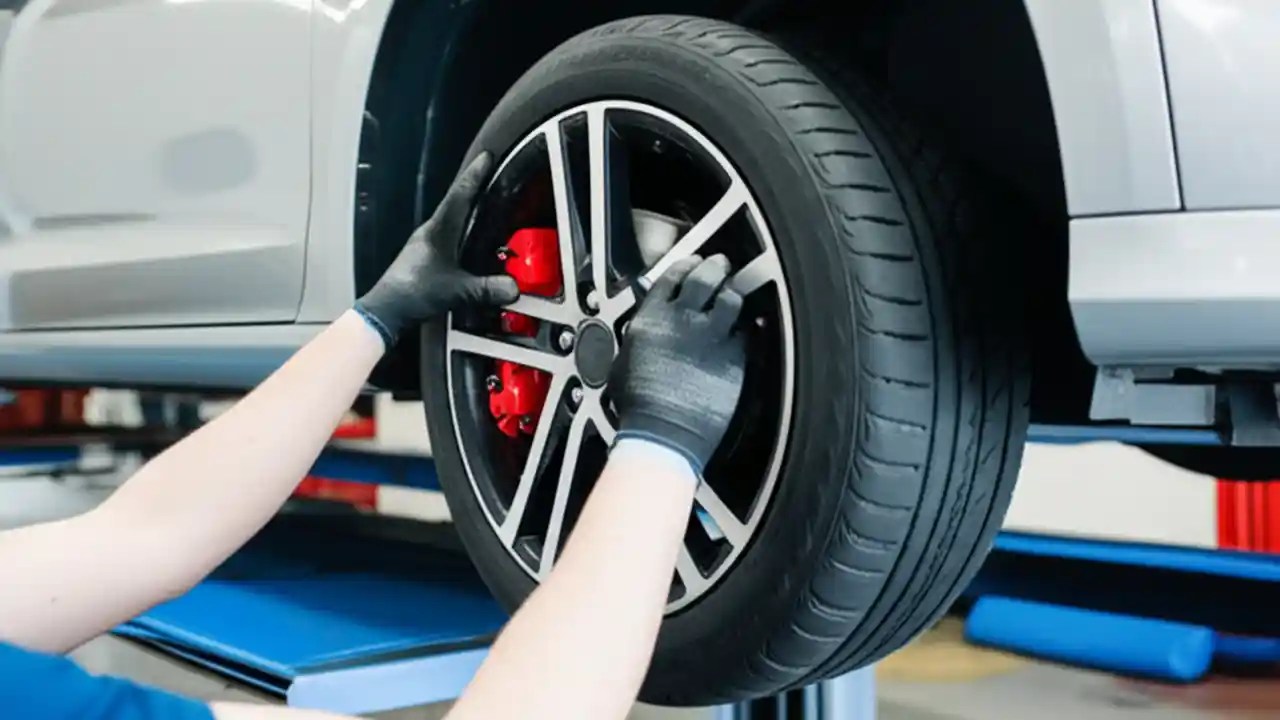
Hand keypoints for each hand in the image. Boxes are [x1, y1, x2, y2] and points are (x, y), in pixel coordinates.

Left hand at [354, 152, 519, 346]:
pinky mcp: (424, 259)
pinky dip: (462, 234)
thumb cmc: (413, 293)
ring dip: (467, 212)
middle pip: (455, 204)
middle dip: (473, 190)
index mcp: (438, 230)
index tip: (487, 157)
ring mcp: (425, 245)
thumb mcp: (456, 291)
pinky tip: (470, 245)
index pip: (460, 195)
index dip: (475, 175)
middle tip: (490, 178)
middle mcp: (430, 233)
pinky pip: (448, 238)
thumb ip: (486, 289)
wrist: (386, 310)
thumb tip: (513, 287)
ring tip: (484, 207)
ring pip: (451, 221)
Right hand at [608, 254, 746, 474]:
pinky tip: (747, 328)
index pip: (672, 276)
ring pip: (731, 298)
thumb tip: (645, 335)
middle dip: (716, 267)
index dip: (686, 266)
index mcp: (652, 319)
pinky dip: (748, 326)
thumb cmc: (641, 408)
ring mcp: (712, 337)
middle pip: (705, 276)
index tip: (693, 264)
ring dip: (733, 293)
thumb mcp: (625, 363)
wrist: (664, 434)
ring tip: (734, 294)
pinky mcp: (734, 357)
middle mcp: (683, 320)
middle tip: (721, 266)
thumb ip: (641, 339)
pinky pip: (747, 331)